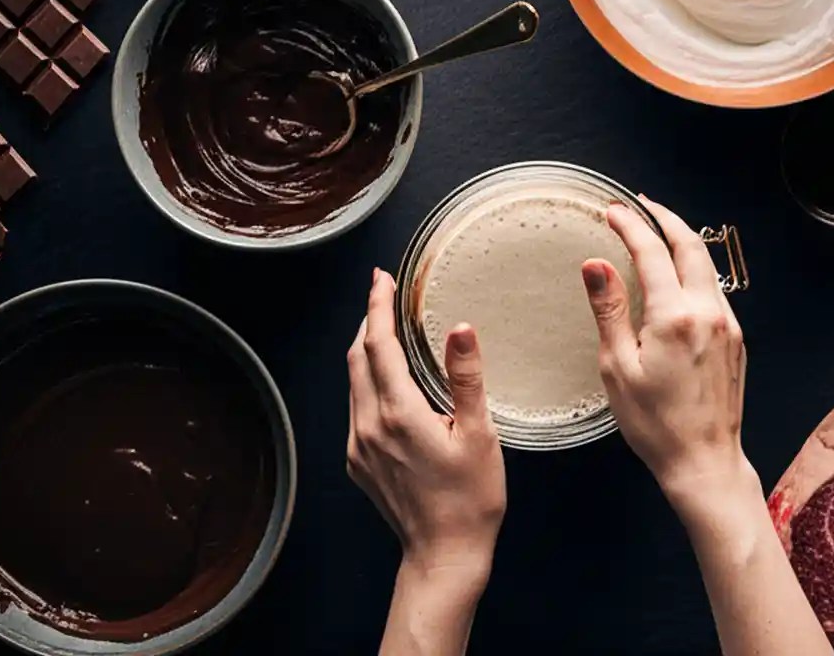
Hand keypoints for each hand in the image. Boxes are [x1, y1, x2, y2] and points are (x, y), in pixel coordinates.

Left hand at [346, 268, 506, 574]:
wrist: (444, 554)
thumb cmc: (469, 500)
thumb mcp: (479, 434)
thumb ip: (466, 377)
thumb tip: (461, 330)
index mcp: (398, 413)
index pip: (378, 344)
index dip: (377, 306)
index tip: (381, 279)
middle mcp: (369, 426)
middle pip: (358, 357)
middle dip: (368, 320)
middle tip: (383, 292)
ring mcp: (360, 445)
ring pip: (353, 381)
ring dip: (366, 349)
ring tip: (385, 327)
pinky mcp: (359, 462)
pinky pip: (357, 408)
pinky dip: (367, 380)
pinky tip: (387, 380)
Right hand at [581, 196, 753, 509]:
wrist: (704, 462)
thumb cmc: (656, 425)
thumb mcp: (618, 368)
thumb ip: (609, 310)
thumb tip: (595, 265)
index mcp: (675, 317)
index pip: (651, 252)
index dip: (630, 225)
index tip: (612, 210)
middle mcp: (709, 312)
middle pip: (690, 245)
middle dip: (664, 218)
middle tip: (639, 205)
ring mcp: (728, 325)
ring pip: (706, 265)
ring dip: (681, 242)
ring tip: (657, 233)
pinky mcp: (736, 339)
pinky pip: (713, 290)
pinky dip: (693, 270)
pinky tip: (676, 277)